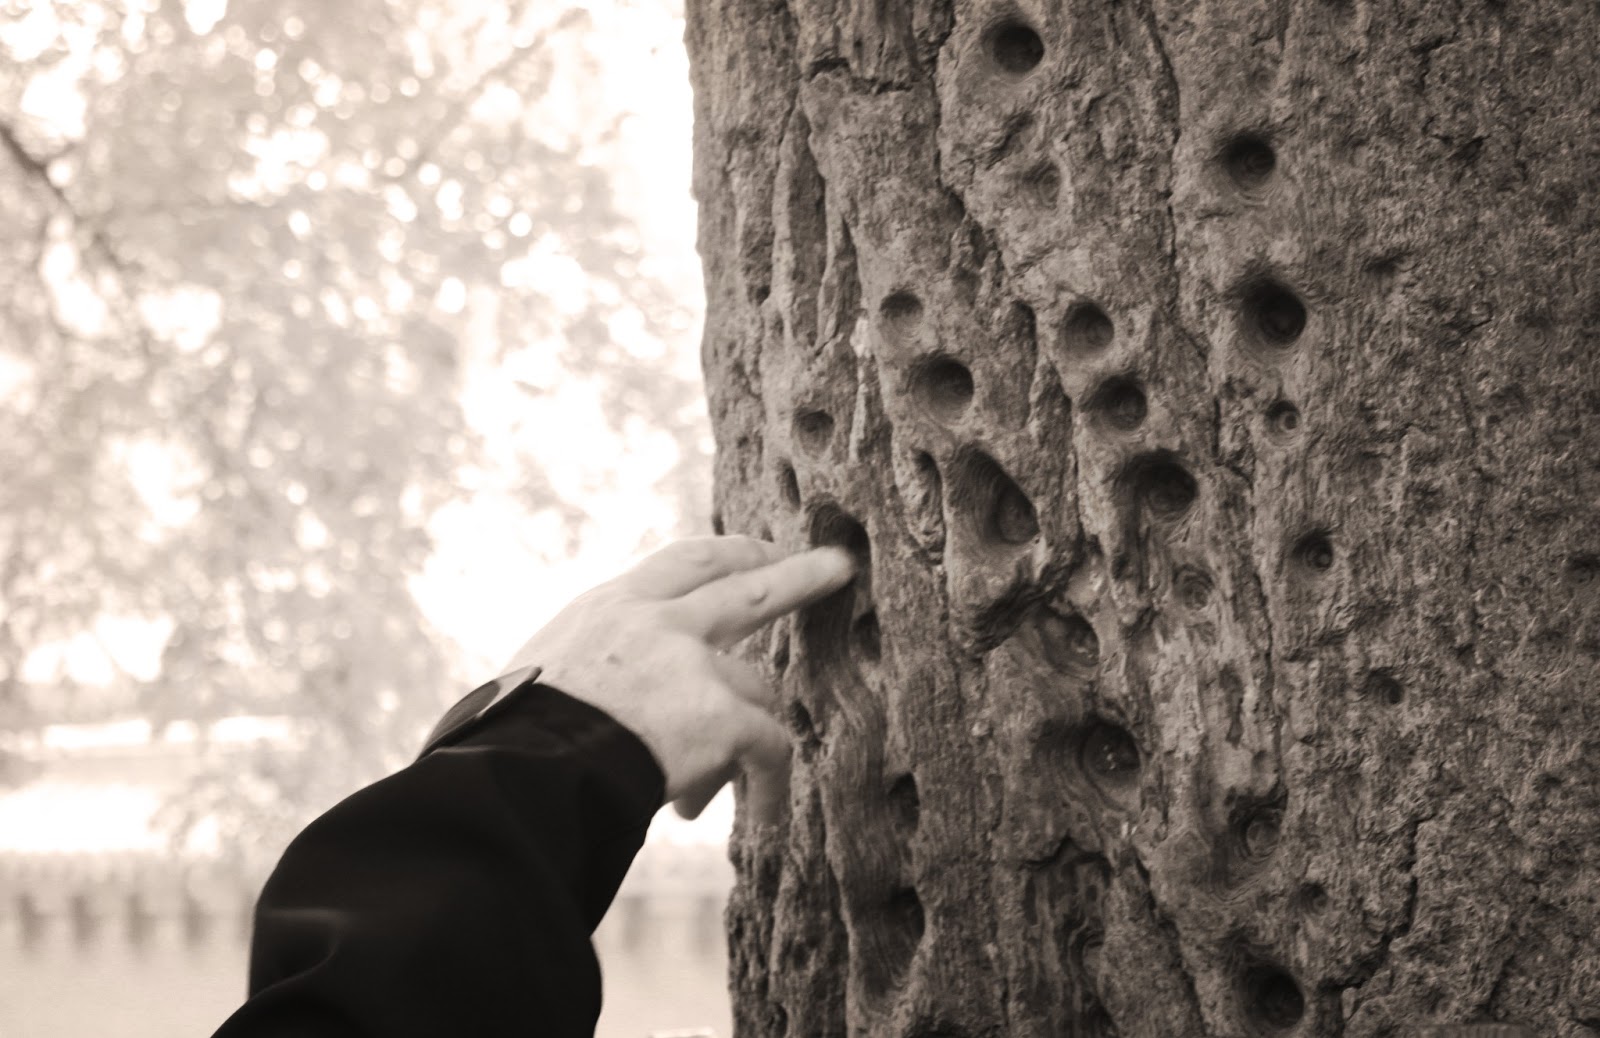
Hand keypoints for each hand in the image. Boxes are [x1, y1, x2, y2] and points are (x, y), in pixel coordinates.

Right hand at [500, 536, 855, 823]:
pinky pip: (768, 751)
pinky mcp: (719, 716)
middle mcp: (657, 621)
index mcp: (610, 607)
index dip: (727, 555)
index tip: (757, 551)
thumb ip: (590, 669)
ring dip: (742, 746)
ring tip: (709, 797)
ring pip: (755, 693)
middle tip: (837, 566)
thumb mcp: (542, 676)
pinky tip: (765, 823)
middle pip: (747, 587)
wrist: (518, 776)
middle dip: (797, 575)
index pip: (683, 563)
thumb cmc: (508, 743)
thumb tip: (601, 703)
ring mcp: (692, 664)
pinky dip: (768, 789)